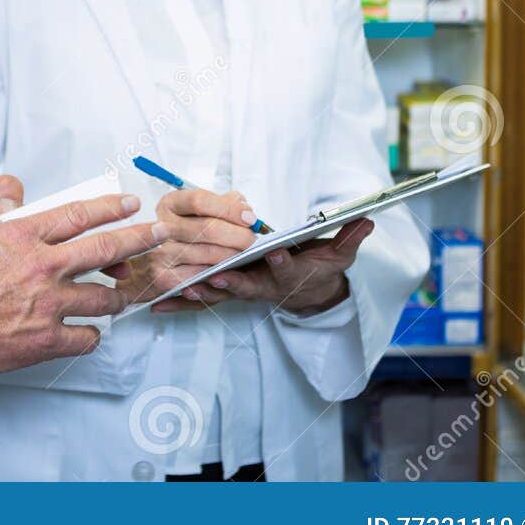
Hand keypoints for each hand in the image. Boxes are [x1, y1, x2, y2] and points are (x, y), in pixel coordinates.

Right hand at [0, 194, 166, 381]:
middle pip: (106, 248)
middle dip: (140, 239)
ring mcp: (48, 303)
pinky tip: (87, 334)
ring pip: (104, 298)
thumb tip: (37, 228)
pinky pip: (88, 337)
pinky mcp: (47, 339)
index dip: (111, 207)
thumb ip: (16, 235)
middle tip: (159, 234)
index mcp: (23, 236)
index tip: (131, 203)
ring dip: (116, 298)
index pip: (79, 214)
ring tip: (120, 298)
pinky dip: (91, 336)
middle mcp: (42, 265)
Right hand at [103, 188, 256, 303]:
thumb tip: (244, 208)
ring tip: (245, 254)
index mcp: (170, 204)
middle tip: (252, 240)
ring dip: (232, 255)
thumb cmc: (183, 236)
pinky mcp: (163, 277)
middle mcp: (162, 226)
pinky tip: (229, 269)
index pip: (200, 201)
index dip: (229, 209)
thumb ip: (223, 204)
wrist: (152, 266)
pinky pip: (200, 275)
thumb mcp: (199, 213)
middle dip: (237, 235)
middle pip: (206, 228)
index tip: (249, 217)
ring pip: (207, 254)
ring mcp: (160, 253)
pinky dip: (219, 273)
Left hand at [152, 218, 375, 315]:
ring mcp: (243, 291)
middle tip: (219, 277)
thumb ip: (350, 239)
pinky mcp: (226, 293)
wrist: (307, 294)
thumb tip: (367, 220)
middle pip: (249, 286)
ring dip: (203, 293)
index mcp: (290, 274)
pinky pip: (202, 301)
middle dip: (234, 282)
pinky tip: (156, 305)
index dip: (283, 262)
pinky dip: (181, 304)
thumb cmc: (318, 268)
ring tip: (183, 288)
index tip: (277, 253)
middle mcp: (264, 286)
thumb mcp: (338, 255)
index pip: (288, 268)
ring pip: (221, 294)